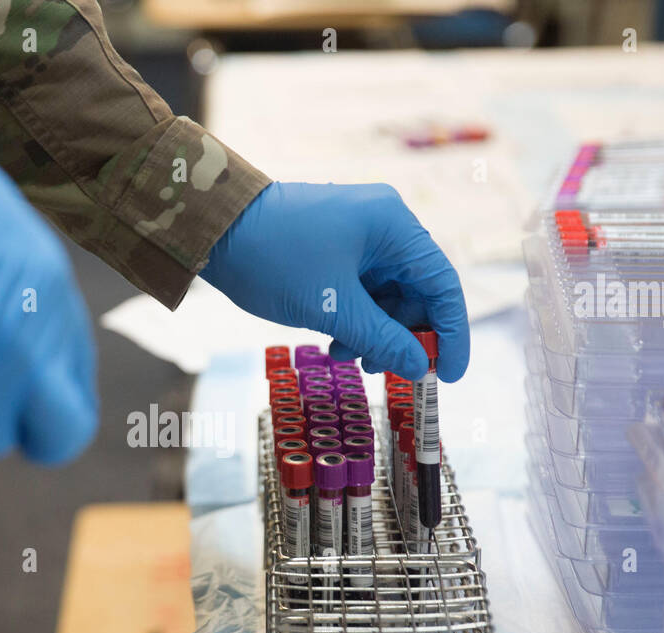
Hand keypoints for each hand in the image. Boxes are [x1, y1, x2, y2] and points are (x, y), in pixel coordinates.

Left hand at [200, 182, 468, 381]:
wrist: (212, 230)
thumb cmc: (273, 258)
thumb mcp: (332, 308)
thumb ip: (382, 339)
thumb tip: (419, 367)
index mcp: (394, 226)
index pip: (443, 284)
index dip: (450, 333)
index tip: (447, 375)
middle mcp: (384, 226)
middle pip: (417, 293)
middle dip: (402, 336)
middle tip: (384, 370)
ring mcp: (359, 236)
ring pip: (387, 297)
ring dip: (375, 333)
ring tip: (348, 356)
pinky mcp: (336, 249)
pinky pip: (362, 291)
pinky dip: (355, 320)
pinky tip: (336, 341)